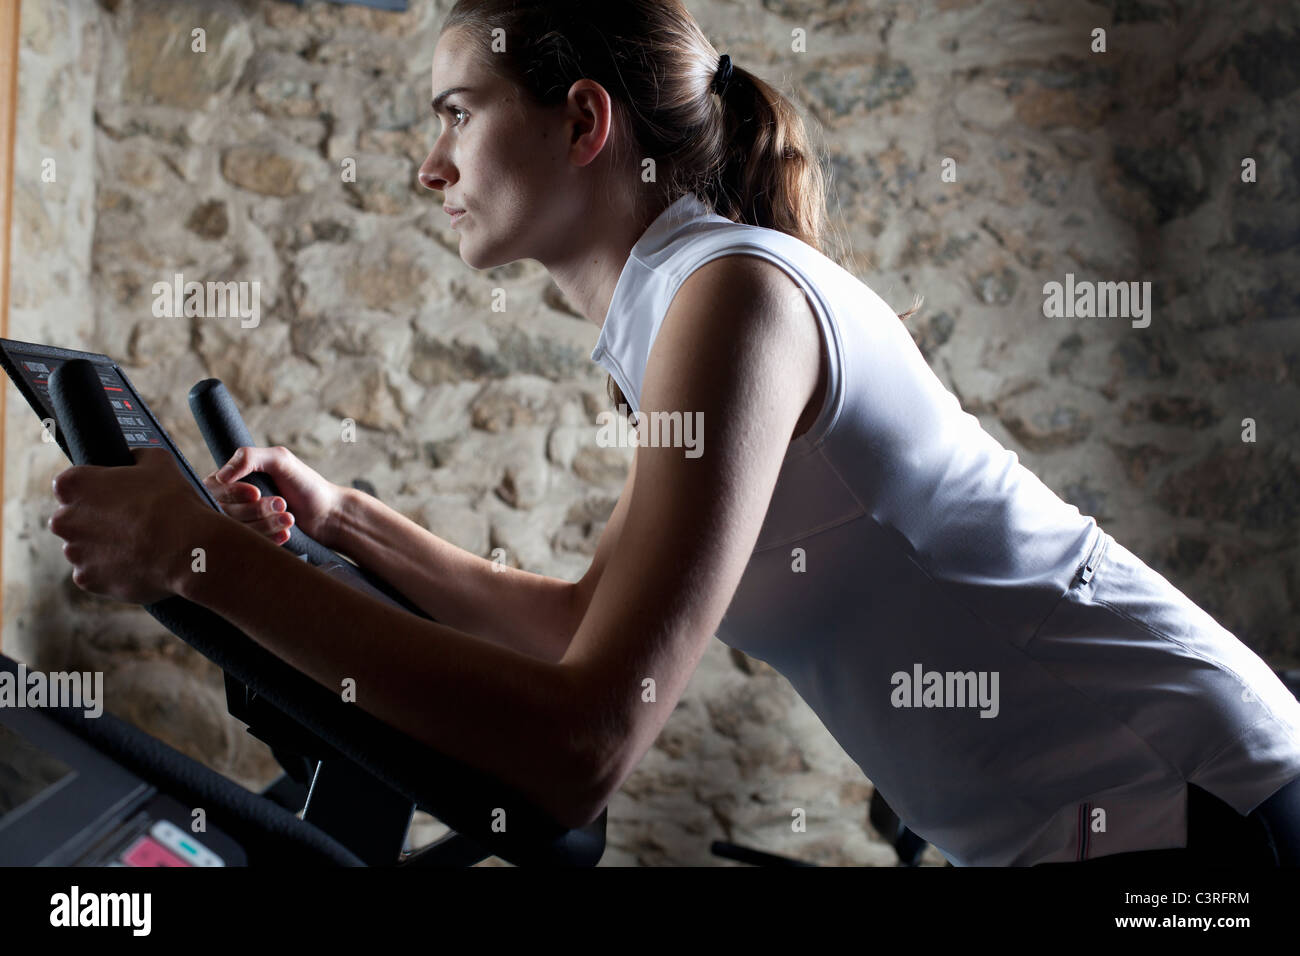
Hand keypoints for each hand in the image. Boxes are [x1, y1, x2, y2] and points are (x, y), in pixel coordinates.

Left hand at [48, 447, 211, 604]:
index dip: (94, 489)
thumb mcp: (159, 461)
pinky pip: (93, 572)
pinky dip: (109, 570)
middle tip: (127, 521)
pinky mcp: (86, 579)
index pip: (70, 484)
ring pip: (83, 547)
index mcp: (73, 484)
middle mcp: (64, 519)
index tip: (113, 495)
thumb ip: (135, 456)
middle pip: (72, 518)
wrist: (188, 550)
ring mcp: (74, 551)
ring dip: (102, 545)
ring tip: (136, 544)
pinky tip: (135, 562)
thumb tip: (133, 459)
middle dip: (93, 520)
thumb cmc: (172, 502)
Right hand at [203, 445, 345, 548]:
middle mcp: (233, 503)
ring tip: (289, 517)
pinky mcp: (255, 543)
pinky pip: (251, 545)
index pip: (214, 489)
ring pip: (239, 531)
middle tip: (283, 503)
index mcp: (233, 480)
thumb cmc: (306, 483)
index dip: (233, 493)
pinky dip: (270, 538)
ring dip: (266, 524)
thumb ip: (249, 458)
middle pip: (225, 512)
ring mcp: (244, 525)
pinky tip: (287, 533)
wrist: (330, 513)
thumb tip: (220, 477)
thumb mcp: (281, 461)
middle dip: (257, 510)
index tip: (257, 493)